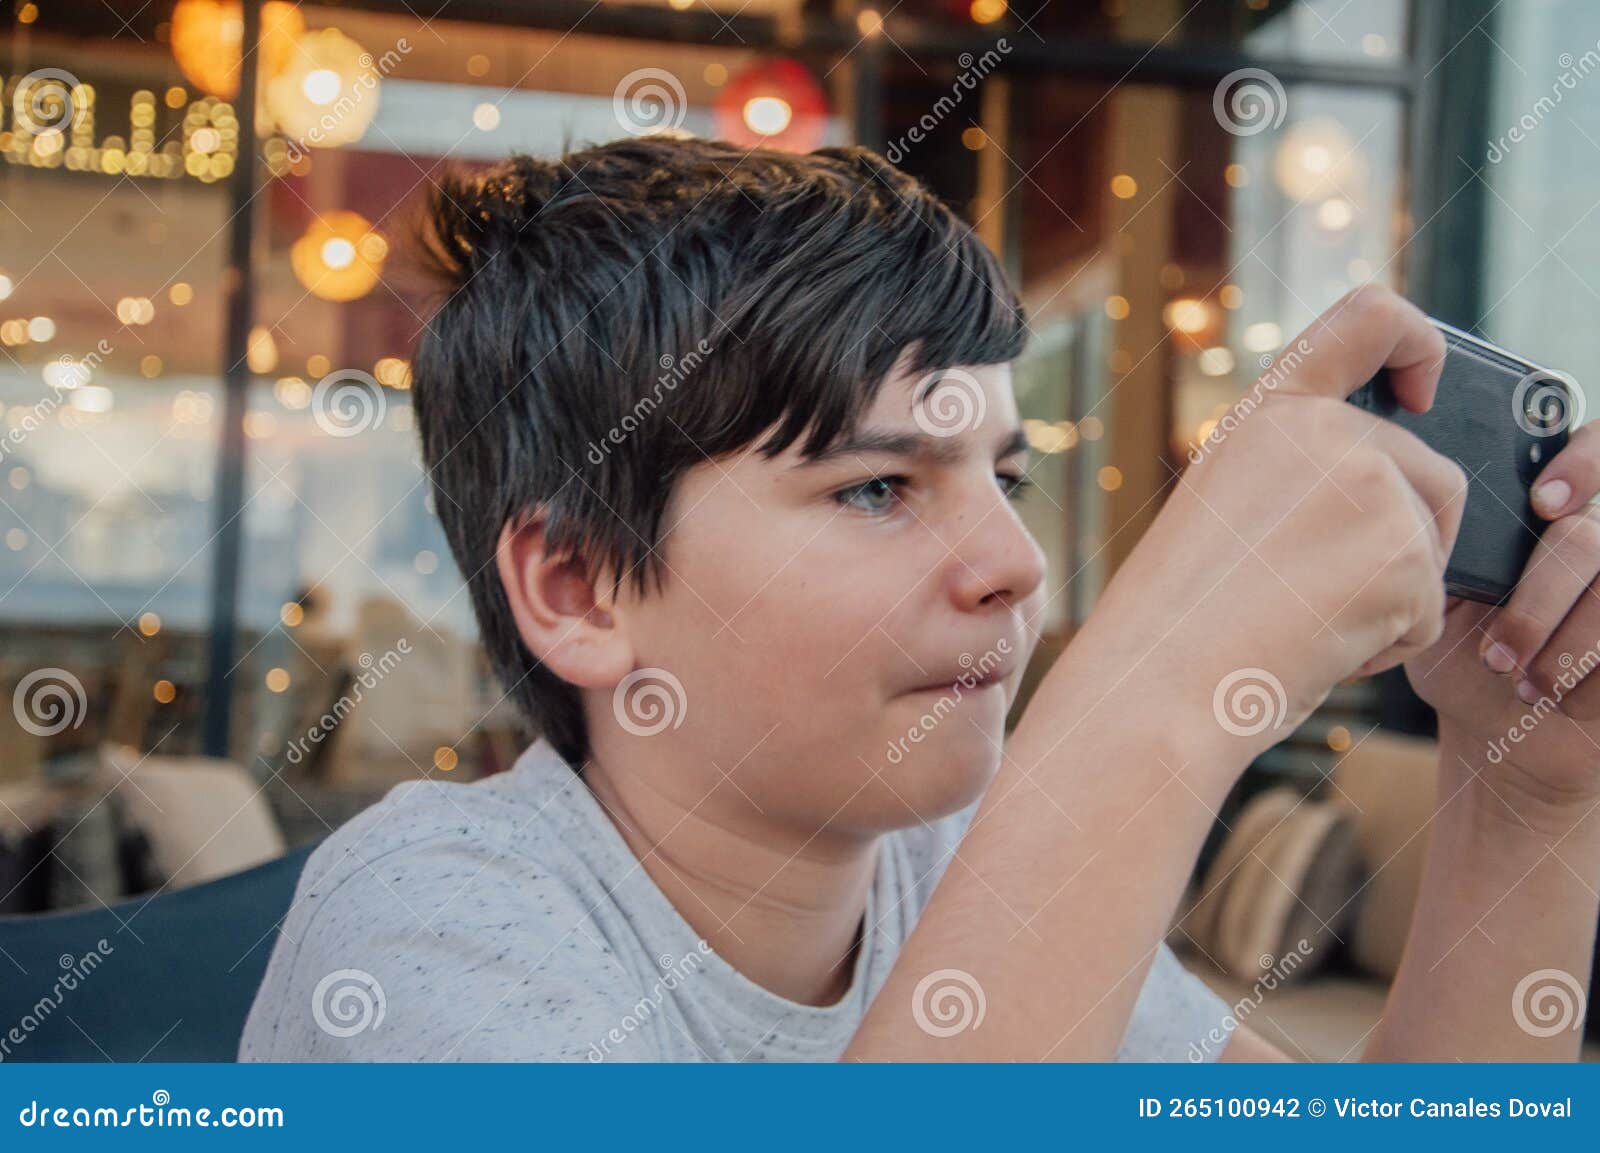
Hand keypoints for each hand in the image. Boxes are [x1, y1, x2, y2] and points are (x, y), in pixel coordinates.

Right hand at [1086, 285, 1467, 775]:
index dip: (1420, 343)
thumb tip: (1391, 487)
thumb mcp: (1231, 506)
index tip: (1423, 392)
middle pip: (1431, 473)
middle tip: (1316, 594)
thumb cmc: (1181, 617)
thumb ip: (1304, 471)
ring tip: (1303, 619)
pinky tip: (1317, 647)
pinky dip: (1387, 645)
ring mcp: (1370, 486)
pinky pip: (1431, 610)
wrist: (1156, 684)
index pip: (1370, 318)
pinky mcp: (1404, 554)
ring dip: (1391, 597)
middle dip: (1406, 542)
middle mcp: (1325, 431)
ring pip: (1435, 545)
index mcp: (1270, 412)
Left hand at [1407, 422, 1599, 804]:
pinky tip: (1563, 704)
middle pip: (1587, 540)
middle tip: (1496, 654)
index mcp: (1555, 518)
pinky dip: (1589, 689)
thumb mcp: (1443, 604)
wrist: (1506, 728)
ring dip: (1561, 652)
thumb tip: (1419, 525)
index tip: (1543, 502)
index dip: (1583, 464)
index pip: (1596, 449)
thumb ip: (1444, 560)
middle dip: (1535, 605)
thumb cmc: (1468, 657)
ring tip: (1523, 685)